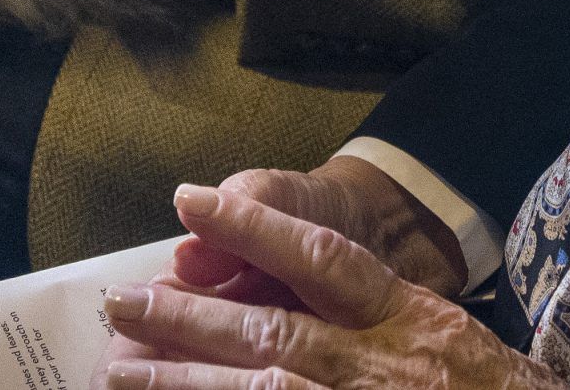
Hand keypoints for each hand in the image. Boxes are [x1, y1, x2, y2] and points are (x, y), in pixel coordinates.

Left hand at [100, 184, 554, 389]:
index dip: (253, 225)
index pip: (322, 259)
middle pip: (271, 333)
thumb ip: (382, 312)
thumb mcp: (449, 337)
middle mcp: (382, 364)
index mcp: (407, 317)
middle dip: (189, 318)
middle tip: (122, 302)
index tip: (191, 198)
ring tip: (120, 369)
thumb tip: (300, 281)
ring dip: (185, 385)